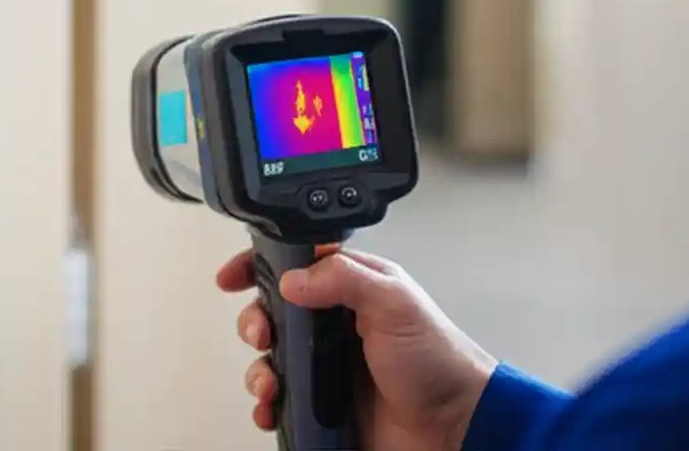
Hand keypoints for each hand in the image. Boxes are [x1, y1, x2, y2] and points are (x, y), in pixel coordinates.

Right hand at [216, 248, 498, 450]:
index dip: (262, 266)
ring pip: (271, 357)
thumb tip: (295, 278)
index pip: (298, 263)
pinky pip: (280, 400)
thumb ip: (344, 278)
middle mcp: (336, 323)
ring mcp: (328, 364)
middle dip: (255, 321)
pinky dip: (267, 404)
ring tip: (271, 380)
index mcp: (354, 287)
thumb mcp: (395, 302)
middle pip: (274, 311)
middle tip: (262, 332)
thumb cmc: (439, 360)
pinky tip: (273, 406)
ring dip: (259, 368)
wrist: (454, 425)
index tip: (235, 276)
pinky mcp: (323, 402)